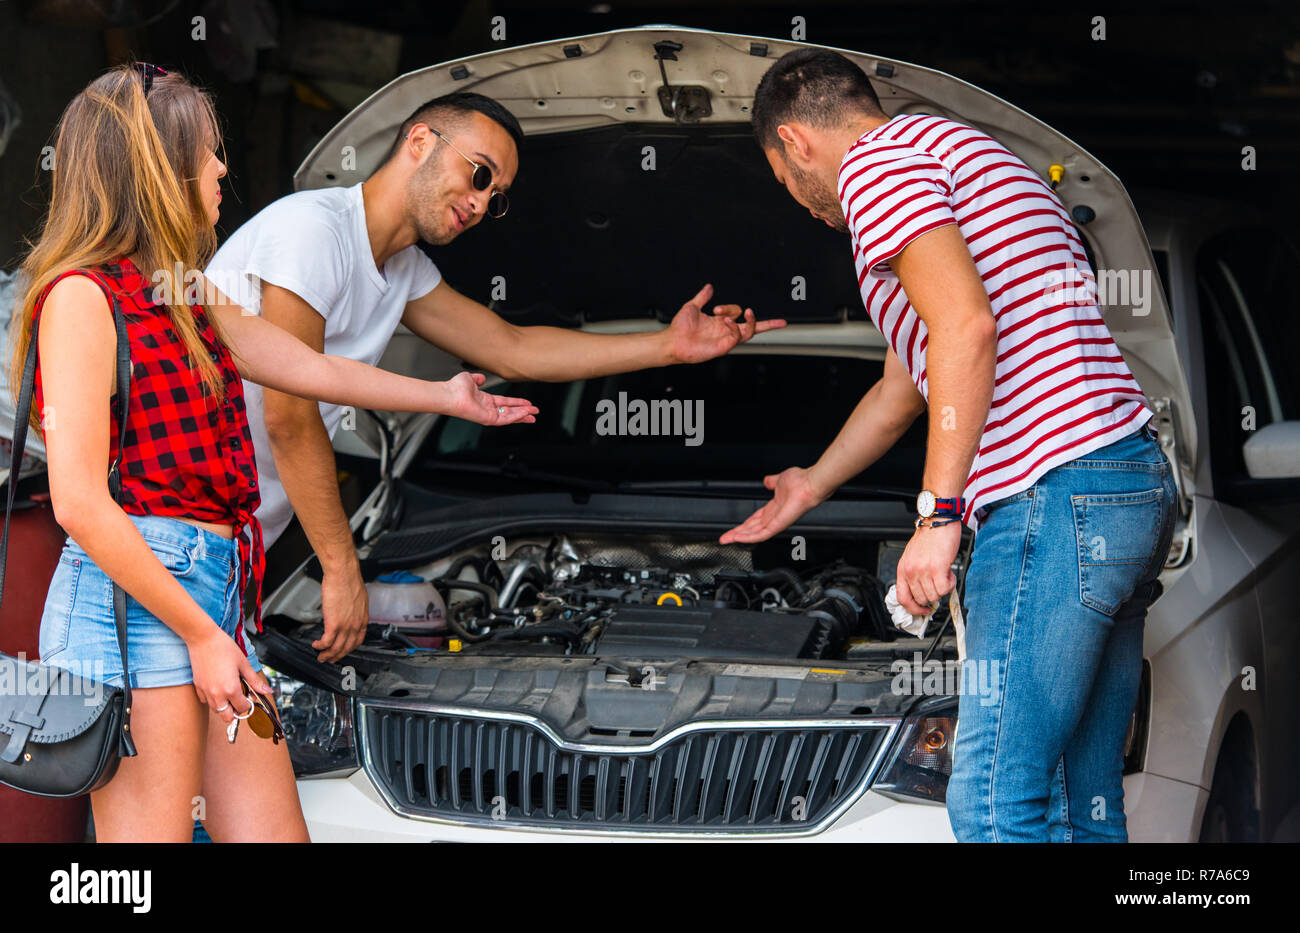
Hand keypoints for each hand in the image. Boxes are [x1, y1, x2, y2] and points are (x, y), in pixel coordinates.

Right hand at [187, 626, 271, 723]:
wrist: (203, 638)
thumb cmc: (224, 648)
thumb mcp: (244, 664)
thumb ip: (255, 681)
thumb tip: (267, 691)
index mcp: (231, 689)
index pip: (242, 708)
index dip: (249, 704)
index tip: (250, 697)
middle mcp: (217, 694)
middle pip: (227, 717)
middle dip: (236, 711)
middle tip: (240, 700)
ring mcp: (205, 692)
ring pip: (216, 710)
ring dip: (224, 706)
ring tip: (230, 692)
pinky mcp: (197, 687)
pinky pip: (205, 701)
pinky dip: (212, 699)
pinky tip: (218, 688)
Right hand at [314, 563, 369, 662]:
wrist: (344, 574)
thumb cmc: (349, 581)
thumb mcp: (358, 599)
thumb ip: (354, 610)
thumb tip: (349, 614)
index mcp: (363, 619)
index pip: (358, 640)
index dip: (349, 648)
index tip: (343, 651)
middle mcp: (356, 625)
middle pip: (347, 648)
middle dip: (338, 656)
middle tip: (331, 659)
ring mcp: (345, 626)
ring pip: (336, 648)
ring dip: (327, 655)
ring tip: (321, 657)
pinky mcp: (334, 624)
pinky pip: (326, 642)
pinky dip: (320, 646)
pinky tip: (316, 645)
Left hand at [443, 372, 537, 425]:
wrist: (449, 394)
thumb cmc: (455, 388)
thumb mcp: (470, 378)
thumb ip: (477, 378)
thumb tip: (481, 377)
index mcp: (485, 400)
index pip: (505, 402)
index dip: (517, 403)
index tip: (527, 403)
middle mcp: (488, 408)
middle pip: (510, 411)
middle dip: (524, 411)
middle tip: (535, 412)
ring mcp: (488, 415)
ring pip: (510, 416)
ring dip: (522, 415)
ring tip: (533, 414)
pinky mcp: (488, 419)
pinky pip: (505, 419)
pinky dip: (515, 417)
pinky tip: (524, 414)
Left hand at [666, 283, 786, 363]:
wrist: (672, 341)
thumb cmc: (680, 327)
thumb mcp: (692, 307)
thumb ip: (702, 297)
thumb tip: (710, 286)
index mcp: (721, 322)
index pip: (738, 314)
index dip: (732, 308)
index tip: (716, 309)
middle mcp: (726, 331)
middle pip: (754, 328)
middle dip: (770, 325)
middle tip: (781, 322)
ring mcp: (725, 340)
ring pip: (748, 333)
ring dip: (751, 322)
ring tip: (744, 312)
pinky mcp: (722, 348)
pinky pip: (736, 338)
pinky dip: (734, 327)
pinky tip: (726, 322)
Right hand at [719, 467, 827, 544]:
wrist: (810, 483)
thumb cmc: (801, 481)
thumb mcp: (780, 480)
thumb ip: (772, 482)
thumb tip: (766, 481)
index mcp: (774, 508)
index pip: (754, 520)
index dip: (743, 525)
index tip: (733, 528)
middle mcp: (774, 517)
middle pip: (751, 529)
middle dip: (737, 533)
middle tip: (724, 538)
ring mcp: (777, 523)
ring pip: (754, 534)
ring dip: (739, 536)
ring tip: (727, 539)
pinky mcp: (778, 525)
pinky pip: (762, 534)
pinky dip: (749, 537)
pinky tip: (738, 538)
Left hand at [895, 521, 962, 616]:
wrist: (938, 521)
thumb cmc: (929, 538)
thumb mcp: (913, 557)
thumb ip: (914, 575)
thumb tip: (922, 594)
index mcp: (903, 569)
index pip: (902, 598)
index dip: (913, 609)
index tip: (923, 610)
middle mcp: (911, 571)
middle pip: (921, 599)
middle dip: (933, 596)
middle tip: (939, 585)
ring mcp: (923, 571)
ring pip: (934, 596)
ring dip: (943, 588)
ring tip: (944, 575)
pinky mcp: (937, 568)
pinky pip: (945, 589)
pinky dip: (950, 584)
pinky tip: (949, 573)